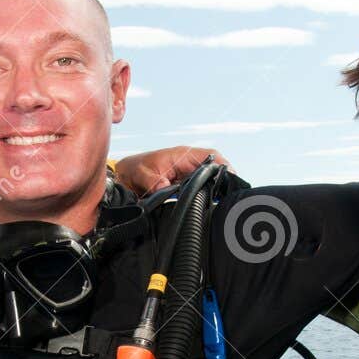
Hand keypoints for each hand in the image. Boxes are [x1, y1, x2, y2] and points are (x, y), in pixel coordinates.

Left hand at [113, 146, 228, 196]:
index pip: (210, 155)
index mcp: (182, 155)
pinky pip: (203, 186)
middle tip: (233, 194)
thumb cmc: (135, 169)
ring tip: (227, 200)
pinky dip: (210, 193)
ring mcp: (189, 173)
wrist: (125, 175)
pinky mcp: (186, 183)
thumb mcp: (141, 174)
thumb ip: (152, 181)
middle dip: (226, 179)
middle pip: (216, 168)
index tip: (231, 176)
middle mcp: (189, 163)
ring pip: (211, 178)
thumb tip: (163, 187)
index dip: (223, 165)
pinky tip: (215, 203)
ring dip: (219, 187)